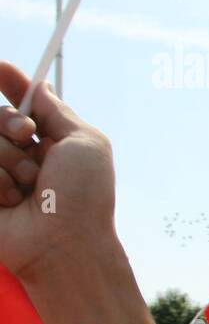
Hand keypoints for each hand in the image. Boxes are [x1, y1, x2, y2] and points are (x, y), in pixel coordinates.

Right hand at [0, 62, 116, 282]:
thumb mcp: (86, 143)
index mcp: (50, 140)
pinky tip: (10, 202)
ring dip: (8, 160)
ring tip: (28, 186)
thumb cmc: (84, 196)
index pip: (21, 102)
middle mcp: (20, 153)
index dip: (9, 81)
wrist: (64, 243)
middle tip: (24, 137)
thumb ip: (59, 112)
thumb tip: (41, 86)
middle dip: (9, 122)